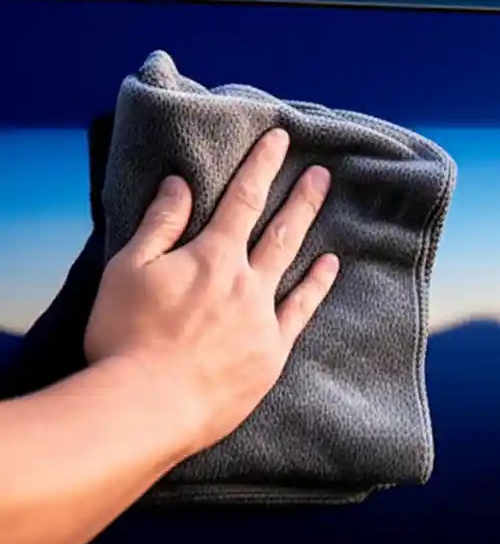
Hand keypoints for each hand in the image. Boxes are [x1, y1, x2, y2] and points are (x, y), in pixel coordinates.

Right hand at [84, 128, 337, 458]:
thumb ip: (159, 225)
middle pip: (278, 227)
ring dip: (309, 227)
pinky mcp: (271, 352)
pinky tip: (330, 266)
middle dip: (299, 194)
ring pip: (294, 261)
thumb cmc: (125, 336)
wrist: (147, 404)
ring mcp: (263, 317)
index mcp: (210, 256)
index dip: (261, 165)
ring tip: (324, 201)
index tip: (279, 139)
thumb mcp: (128, 269)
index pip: (241, 199)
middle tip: (321, 171)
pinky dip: (318, 285)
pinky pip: (301, 311)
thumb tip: (180, 184)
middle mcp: (245, 281)